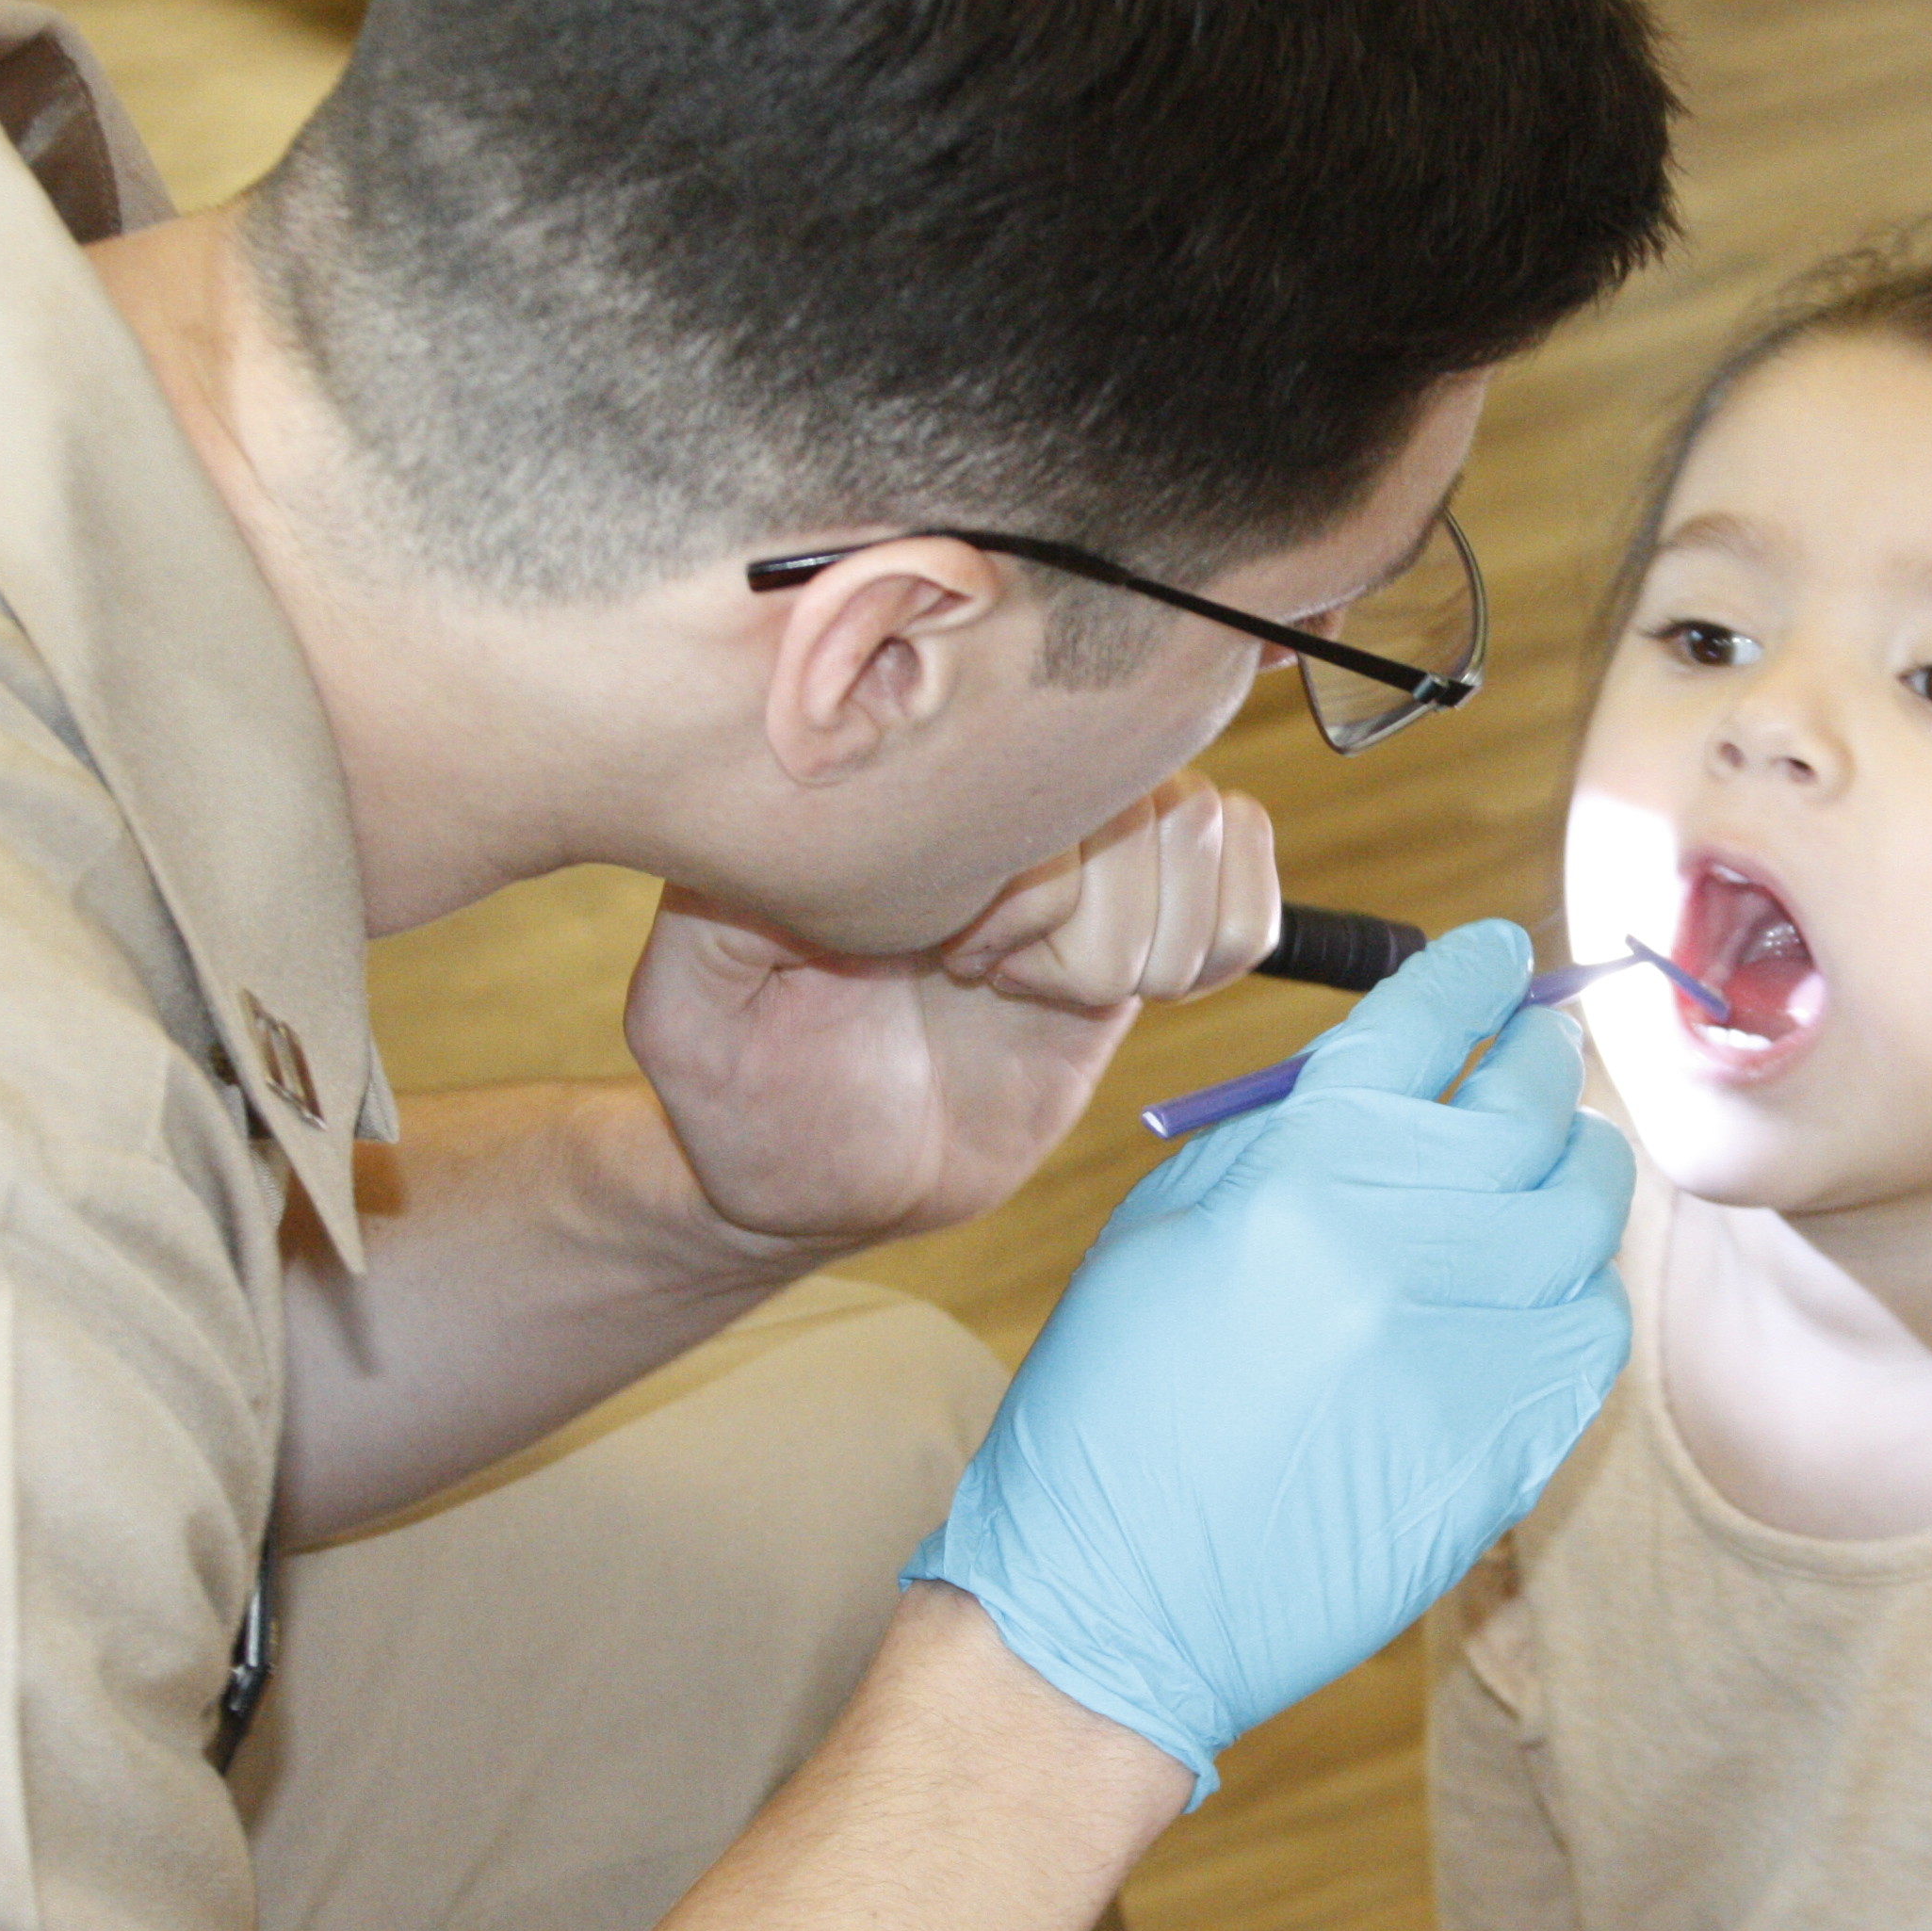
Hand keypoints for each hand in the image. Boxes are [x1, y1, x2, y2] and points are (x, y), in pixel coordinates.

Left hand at [624, 772, 1278, 1251]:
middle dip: (1079, 895)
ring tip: (1030, 988)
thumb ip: (723, 916)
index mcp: (902, 796)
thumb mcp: (689, 1013)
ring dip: (1133, 932)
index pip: (1035, 745)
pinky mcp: (1131, 938)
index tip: (950, 951)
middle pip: (1140, 776)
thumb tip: (817, 823)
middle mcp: (1002, 809)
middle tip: (980, 972)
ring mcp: (1079, 868)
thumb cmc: (745, 1095)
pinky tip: (1102, 997)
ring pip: (1202, 827)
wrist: (818, 1185)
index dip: (1022, 862)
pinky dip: (1208, 944)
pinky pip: (1242, 893)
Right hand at [903, 921, 1635, 1799]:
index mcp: (1292, 1181)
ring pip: (1580, 1218)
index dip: (1468, 979)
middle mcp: (1392, 1255)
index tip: (1494, 959)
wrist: (1109, 1616)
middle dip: (1535, 1062)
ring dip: (1575, 1170)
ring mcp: (1462, 1360)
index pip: (1420, 1030)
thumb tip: (1391, 1075)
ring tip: (1554, 1161)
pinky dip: (1581, 1289)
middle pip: (1522, 1111)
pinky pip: (1590, 1333)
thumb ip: (1279, 1137)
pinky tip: (1547, 1280)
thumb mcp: (1155, 1235)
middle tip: (1533, 1053)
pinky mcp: (1504, 1453)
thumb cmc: (1105, 1418)